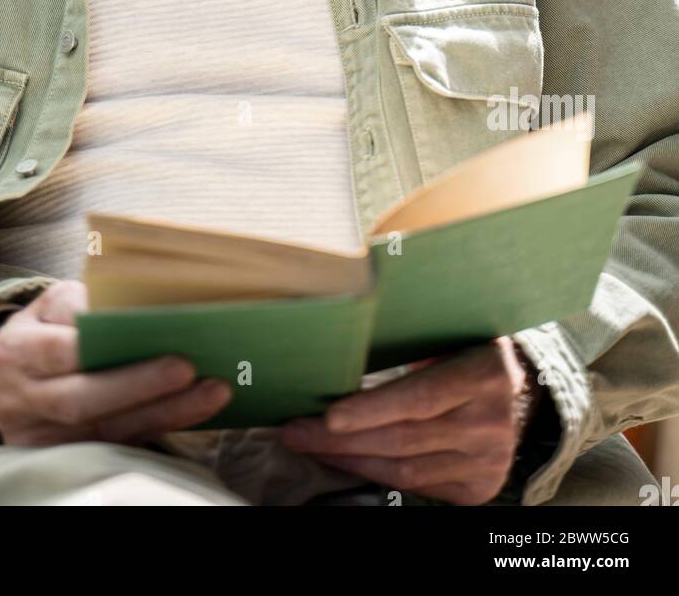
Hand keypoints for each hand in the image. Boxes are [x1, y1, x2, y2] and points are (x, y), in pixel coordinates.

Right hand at [0, 279, 231, 445]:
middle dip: (139, 386)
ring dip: (164, 412)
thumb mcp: (47, 307)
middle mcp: (24, 401)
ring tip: (212, 391)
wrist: (5, 382)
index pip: (61, 351)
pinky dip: (160, 426)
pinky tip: (195, 409)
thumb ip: (79, 302)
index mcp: (16, 352)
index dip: (102, 346)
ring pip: (106, 430)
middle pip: (82, 401)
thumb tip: (132, 309)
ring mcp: (43, 437)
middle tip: (187, 368)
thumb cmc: (41, 331)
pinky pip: (119, 445)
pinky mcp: (66, 458)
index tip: (147, 331)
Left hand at [279, 337, 543, 505]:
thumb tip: (341, 345)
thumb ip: (410, 342)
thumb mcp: (450, 334)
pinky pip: (418, 485)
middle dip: (341, 439)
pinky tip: (349, 460)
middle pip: (403, 438)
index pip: (419, 398)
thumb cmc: (469, 352)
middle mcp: (490, 424)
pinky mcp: (478, 487)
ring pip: (405, 469)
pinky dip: (377, 474)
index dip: (370, 409)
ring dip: (351, 460)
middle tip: (297, 432)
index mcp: (484, 376)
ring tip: (312, 446)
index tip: (329, 415)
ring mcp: (487, 461)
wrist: (525, 397)